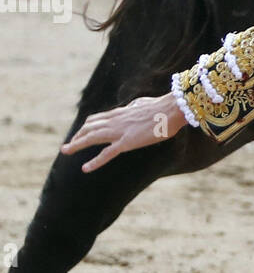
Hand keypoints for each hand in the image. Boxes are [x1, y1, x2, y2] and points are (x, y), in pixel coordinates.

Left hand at [61, 93, 186, 171]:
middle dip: (77, 136)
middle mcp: (115, 121)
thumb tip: (136, 105)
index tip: (80, 132)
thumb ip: (136, 106)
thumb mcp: (144, 104)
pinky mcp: (126, 142)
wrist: (169, 110)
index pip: (96, 119)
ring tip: (65, 151)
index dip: (86, 126)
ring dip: (76, 144)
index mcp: (120, 112)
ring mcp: (119, 132)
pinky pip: (106, 154)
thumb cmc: (162, 107)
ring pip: (91, 138)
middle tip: (67, 146)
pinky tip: (85, 168)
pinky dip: (94, 161)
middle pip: (89, 128)